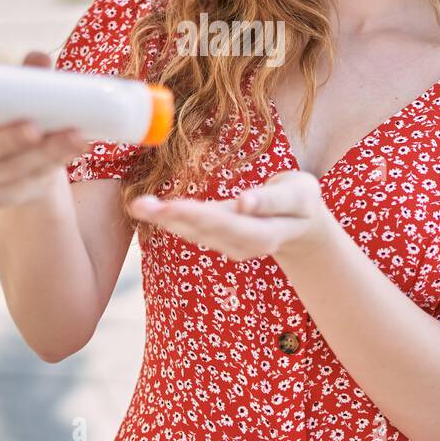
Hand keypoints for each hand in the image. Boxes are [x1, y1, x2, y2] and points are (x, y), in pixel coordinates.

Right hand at [0, 50, 94, 208]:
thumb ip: (21, 77)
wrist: (28, 154)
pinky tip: (73, 147)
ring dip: (40, 155)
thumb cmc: (6, 111)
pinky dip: (52, 164)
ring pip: (4, 172)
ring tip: (72, 135)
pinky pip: (25, 185)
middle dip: (1, 142)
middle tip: (32, 126)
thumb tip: (38, 58)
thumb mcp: (10, 91)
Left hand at [127, 170, 333, 263]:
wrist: (300, 225)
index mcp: (269, 232)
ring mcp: (230, 245)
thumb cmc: (301, 201)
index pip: (236, 225)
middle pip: (209, 232)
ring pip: (195, 233)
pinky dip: (169, 219)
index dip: (210, 218)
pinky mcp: (219, 240)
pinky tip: (147, 210)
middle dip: (177, 218)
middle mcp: (245, 244)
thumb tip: (244, 204)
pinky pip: (192, 230)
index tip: (177, 207)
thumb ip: (272, 200)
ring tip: (138, 205)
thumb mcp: (300, 195)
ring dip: (165, 220)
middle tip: (145, 205)